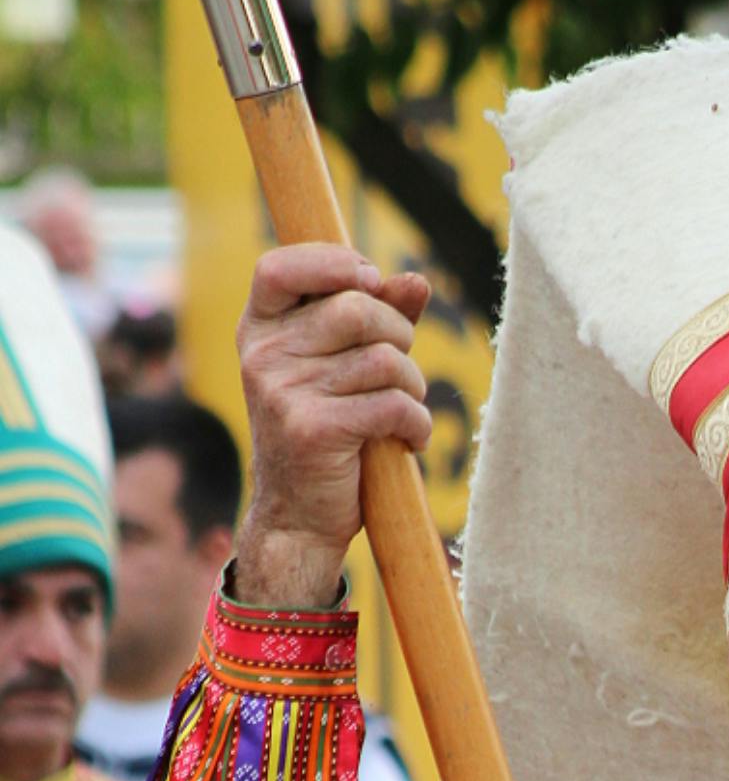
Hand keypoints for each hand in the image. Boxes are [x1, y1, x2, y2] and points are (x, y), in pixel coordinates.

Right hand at [233, 245, 431, 609]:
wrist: (298, 517)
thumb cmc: (326, 432)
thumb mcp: (339, 367)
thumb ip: (374, 318)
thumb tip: (415, 280)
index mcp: (259, 330)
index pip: (281, 267)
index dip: (335, 262)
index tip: (371, 282)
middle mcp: (263, 356)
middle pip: (357, 309)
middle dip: (399, 335)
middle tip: (400, 369)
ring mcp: (283, 393)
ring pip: (384, 359)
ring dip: (412, 386)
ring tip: (403, 409)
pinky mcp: (314, 430)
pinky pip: (394, 404)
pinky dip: (416, 423)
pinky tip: (407, 439)